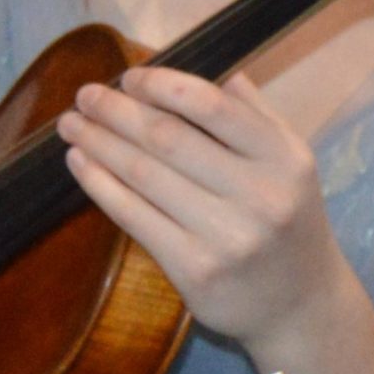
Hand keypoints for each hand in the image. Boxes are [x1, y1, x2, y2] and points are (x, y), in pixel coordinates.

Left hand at [59, 68, 342, 350]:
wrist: (301, 305)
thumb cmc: (289, 223)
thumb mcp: (291, 164)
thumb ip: (256, 116)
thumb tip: (210, 69)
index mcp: (286, 159)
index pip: (213, 106)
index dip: (161, 85)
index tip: (130, 78)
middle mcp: (261, 196)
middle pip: (169, 138)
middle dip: (117, 111)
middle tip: (85, 95)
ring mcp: (227, 236)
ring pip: (144, 174)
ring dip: (99, 143)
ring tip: (72, 124)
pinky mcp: (195, 269)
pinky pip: (134, 215)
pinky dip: (99, 184)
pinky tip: (80, 163)